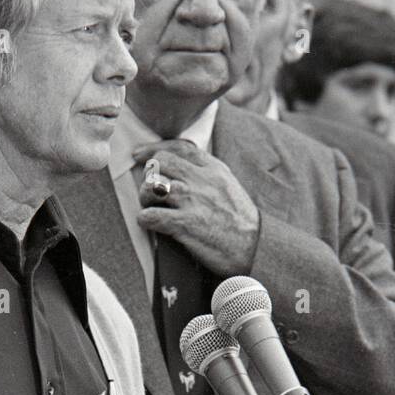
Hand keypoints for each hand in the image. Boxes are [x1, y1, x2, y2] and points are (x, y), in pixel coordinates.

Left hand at [133, 140, 259, 275]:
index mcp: (214, 169)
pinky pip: (151, 216)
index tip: (139, 154)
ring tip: (150, 208)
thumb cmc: (241, 222)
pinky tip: (149, 224)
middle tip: (149, 191)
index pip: (179, 147)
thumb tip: (182, 171)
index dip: (154, 148)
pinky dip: (144, 219)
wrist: (256, 248)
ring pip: (152, 186)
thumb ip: (208, 175)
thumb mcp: (229, 187)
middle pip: (161, 162)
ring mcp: (193, 201)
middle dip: (148, 175)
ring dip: (144, 198)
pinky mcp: (185, 224)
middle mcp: (202, 180)